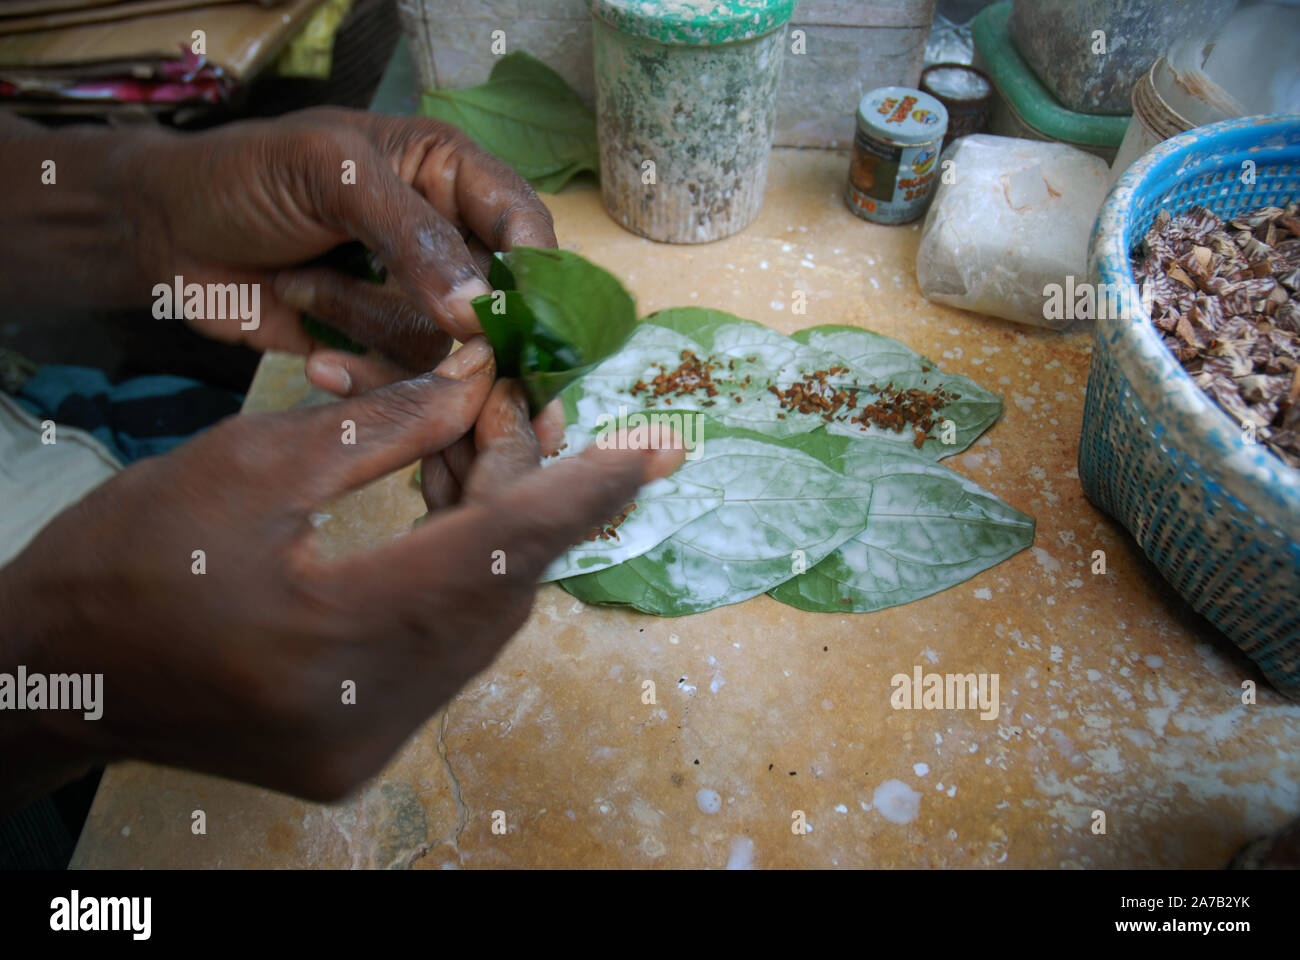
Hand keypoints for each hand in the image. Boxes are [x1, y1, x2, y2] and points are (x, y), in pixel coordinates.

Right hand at [0, 338, 681, 806]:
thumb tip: (479, 386)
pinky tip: (451, 507)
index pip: (499, 554)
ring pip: (479, 622)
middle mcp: (370, 712)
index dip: (582, 493)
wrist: (54, 676)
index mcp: (335, 636)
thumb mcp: (249, 466)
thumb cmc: (128, 557)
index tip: (654, 450)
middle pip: (498, 589)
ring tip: (479, 440)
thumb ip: (383, 429)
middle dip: (524, 489)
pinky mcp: (360, 749)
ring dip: (493, 530)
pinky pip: (444, 653)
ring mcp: (369, 744)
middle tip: (520, 404)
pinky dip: (457, 578)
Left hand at [129, 107, 554, 386]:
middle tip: (484, 385)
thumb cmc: (243, 177)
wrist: (162, 233)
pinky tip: (314, 359)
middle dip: (479, 343)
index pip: (523, 224)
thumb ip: (411, 235)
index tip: (519, 328)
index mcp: (449, 175)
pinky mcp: (378, 347)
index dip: (534, 277)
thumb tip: (481, 312)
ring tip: (301, 288)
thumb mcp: (330, 176)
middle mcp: (445, 240)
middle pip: (502, 306)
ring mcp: (413, 299)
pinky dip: (360, 376)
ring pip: (450, 351)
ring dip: (374, 330)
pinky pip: (404, 383)